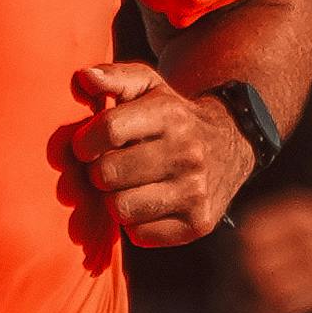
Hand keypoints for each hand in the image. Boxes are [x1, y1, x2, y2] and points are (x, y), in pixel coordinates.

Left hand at [56, 62, 248, 251]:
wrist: (230, 145)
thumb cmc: (172, 115)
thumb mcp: (148, 86)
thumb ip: (112, 77)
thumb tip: (82, 79)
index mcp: (170, 114)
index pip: (108, 130)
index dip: (84, 142)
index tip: (86, 146)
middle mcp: (188, 153)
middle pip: (108, 174)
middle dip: (99, 172)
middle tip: (110, 168)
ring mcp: (196, 192)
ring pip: (120, 209)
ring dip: (115, 200)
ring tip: (127, 186)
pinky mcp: (198, 224)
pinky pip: (140, 235)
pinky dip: (135, 223)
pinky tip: (147, 204)